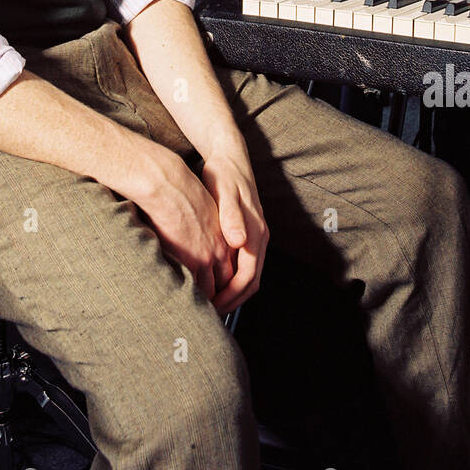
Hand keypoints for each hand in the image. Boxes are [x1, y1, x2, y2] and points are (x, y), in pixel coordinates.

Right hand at [135, 147, 239, 303]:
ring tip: (200, 315)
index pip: (237, 273)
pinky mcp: (192, 259)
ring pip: (213, 290)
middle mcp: (222, 250)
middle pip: (228, 286)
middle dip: (223, 302)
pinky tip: (185, 303)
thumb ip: (212, 235)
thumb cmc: (184, 196)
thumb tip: (206, 249)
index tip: (223, 300)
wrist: (170, 186)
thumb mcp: (208, 214)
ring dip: (209, 304)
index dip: (230, 289)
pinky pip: (196, 287)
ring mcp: (208, 256)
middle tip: (214, 314)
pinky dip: (194, 298)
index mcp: (228, 239)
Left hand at [201, 153, 268, 312]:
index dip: (230, 296)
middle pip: (251, 282)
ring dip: (233, 291)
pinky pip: (244, 264)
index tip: (212, 307)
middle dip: (232, 300)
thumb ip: (232, 217)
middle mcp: (260, 237)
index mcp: (256, 233)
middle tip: (209, 312)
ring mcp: (256, 236)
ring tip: (211, 301)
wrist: (231, 156)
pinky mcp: (249, 233)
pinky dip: (232, 278)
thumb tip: (240, 242)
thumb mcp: (225, 193)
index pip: (247, 277)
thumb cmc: (225, 174)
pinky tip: (215, 279)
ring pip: (249, 275)